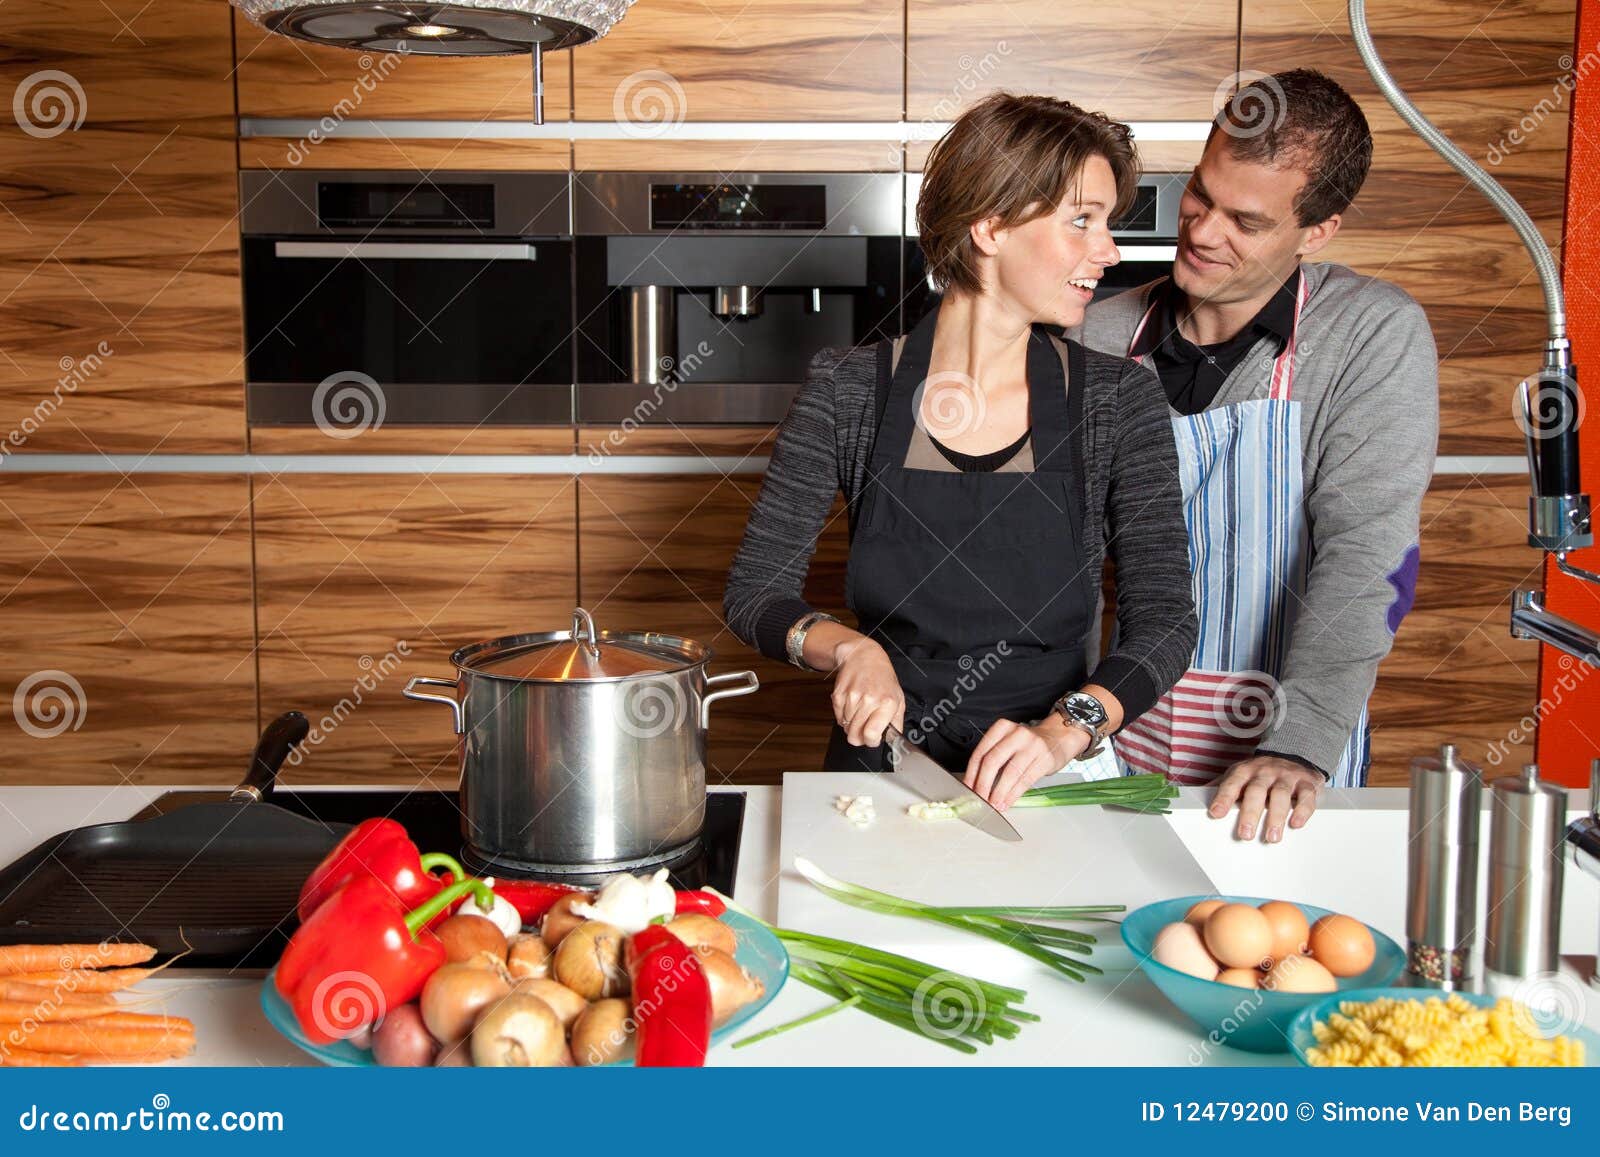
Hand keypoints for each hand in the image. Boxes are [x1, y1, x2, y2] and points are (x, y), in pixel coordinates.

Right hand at [830, 636, 903, 747]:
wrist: (863, 656)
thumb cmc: (882, 677)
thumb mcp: (898, 698)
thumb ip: (897, 722)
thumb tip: (892, 740)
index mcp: (886, 703)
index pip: (871, 734)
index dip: (871, 742)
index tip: (873, 739)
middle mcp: (868, 700)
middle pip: (855, 735)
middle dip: (859, 737)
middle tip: (865, 730)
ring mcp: (851, 697)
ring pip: (846, 727)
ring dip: (852, 725)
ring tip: (860, 712)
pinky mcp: (838, 696)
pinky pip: (838, 718)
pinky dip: (844, 717)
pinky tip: (852, 707)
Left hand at [964, 716, 1087, 810]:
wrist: (1059, 737)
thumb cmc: (1028, 744)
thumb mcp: (1009, 742)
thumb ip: (993, 758)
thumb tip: (975, 784)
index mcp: (1002, 728)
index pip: (981, 752)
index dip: (972, 773)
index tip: (968, 788)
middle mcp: (1017, 733)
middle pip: (993, 761)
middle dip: (983, 784)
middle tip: (979, 799)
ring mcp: (1033, 745)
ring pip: (1010, 772)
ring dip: (999, 793)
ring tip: (994, 804)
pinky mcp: (1045, 758)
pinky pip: (1025, 780)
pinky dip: (1014, 794)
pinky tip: (1007, 802)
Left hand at [1208, 756, 1322, 842]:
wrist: (1294, 755)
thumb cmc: (1261, 774)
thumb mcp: (1240, 775)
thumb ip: (1222, 788)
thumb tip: (1193, 799)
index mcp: (1245, 771)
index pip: (1232, 783)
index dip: (1223, 798)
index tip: (1216, 813)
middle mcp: (1265, 772)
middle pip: (1256, 791)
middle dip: (1250, 813)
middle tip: (1244, 834)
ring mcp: (1286, 776)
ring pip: (1281, 795)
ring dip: (1276, 816)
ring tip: (1272, 836)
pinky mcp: (1307, 783)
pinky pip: (1306, 797)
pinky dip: (1302, 811)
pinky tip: (1296, 824)